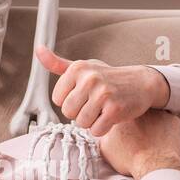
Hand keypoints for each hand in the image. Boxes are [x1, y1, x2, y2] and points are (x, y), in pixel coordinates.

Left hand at [36, 45, 168, 134]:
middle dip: (80, 113)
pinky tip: (111, 116)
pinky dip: (102, 128)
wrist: (141, 83)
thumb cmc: (108, 77)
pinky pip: (96, 130)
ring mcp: (103, 93)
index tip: (84, 94)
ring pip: (81, 123)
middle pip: (68, 112)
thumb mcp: (83, 68)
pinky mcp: (115, 109)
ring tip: (102, 109)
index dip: (71, 101)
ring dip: (91, 121)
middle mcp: (89, 78)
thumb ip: (58, 64)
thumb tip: (38, 49)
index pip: (58, 100)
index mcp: (78, 68)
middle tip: (95, 104)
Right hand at [98, 109, 179, 179]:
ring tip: (151, 141)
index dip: (124, 126)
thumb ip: (104, 136)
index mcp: (123, 115)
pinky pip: (169, 122)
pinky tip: (162, 141)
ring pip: (154, 117)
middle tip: (139, 138)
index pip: (121, 114)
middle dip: (138, 124)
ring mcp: (158, 113)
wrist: (153, 165)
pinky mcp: (172, 120)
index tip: (126, 134)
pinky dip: (166, 130)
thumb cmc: (131, 160)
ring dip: (152, 126)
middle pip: (139, 114)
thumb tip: (104, 132)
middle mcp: (141, 111)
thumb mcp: (107, 149)